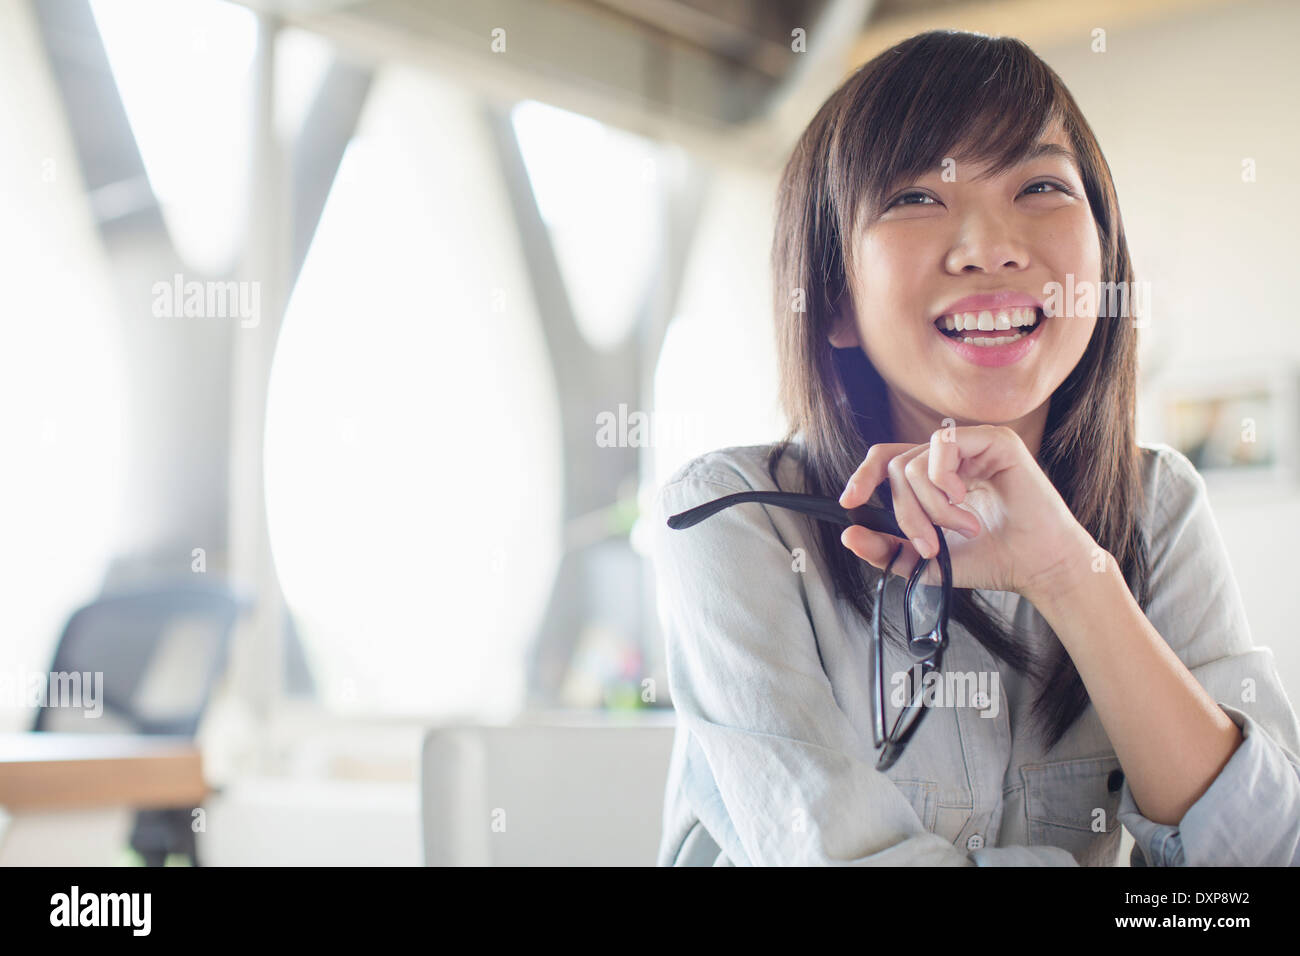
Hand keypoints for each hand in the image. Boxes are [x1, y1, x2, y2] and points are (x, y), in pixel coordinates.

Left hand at [837, 424, 1096, 598]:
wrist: (1038, 567)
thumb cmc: (992, 560)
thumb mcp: (926, 561)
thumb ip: (887, 549)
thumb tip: (848, 534)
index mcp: (936, 477)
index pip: (886, 460)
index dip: (862, 476)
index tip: (850, 502)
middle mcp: (952, 457)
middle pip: (896, 468)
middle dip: (905, 513)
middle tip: (930, 544)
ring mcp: (973, 444)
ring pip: (915, 462)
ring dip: (930, 506)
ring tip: (961, 528)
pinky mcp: (994, 439)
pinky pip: (943, 444)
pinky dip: (944, 480)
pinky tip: (966, 501)